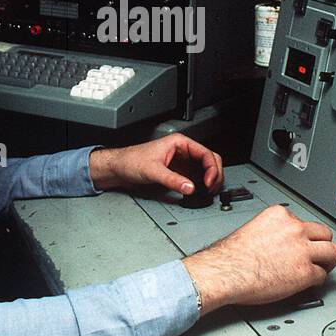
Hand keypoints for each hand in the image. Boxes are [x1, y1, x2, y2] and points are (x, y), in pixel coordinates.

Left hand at [88, 134, 223, 196]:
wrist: (119, 168)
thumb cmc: (131, 161)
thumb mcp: (153, 171)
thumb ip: (172, 179)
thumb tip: (189, 187)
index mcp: (180, 143)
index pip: (205, 153)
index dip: (212, 168)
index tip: (209, 182)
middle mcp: (183, 151)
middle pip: (210, 160)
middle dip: (215, 174)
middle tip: (212, 189)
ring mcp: (182, 162)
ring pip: (206, 169)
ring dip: (210, 180)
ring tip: (208, 192)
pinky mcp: (179, 172)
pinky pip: (197, 177)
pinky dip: (202, 185)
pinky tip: (199, 192)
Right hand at [181, 204, 335, 314]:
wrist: (225, 272)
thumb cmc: (230, 256)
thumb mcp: (252, 229)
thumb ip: (270, 232)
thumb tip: (277, 243)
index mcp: (279, 215)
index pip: (303, 222)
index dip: (304, 236)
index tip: (303, 243)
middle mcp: (294, 229)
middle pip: (324, 233)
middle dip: (322, 244)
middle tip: (319, 254)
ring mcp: (302, 250)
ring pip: (332, 251)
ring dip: (327, 261)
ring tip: (323, 268)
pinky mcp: (305, 272)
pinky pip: (321, 276)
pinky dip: (316, 281)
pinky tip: (310, 283)